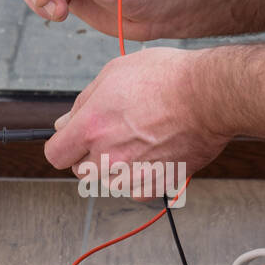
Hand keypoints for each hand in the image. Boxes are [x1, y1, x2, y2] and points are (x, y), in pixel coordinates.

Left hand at [43, 46, 230, 191]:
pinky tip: (152, 155)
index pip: (56, 154)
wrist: (208, 95)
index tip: (73, 139)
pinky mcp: (156, 184)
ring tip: (138, 140)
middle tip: (114, 132)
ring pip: (108, 182)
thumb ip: (83, 102)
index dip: (63, 144)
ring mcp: (132, 174)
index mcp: (91, 128)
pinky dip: (140, 179)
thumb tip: (65, 123)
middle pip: (80, 171)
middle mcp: (107, 156)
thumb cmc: (166, 78)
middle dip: (89, 154)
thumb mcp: (114, 73)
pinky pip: (136, 191)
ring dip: (115, 168)